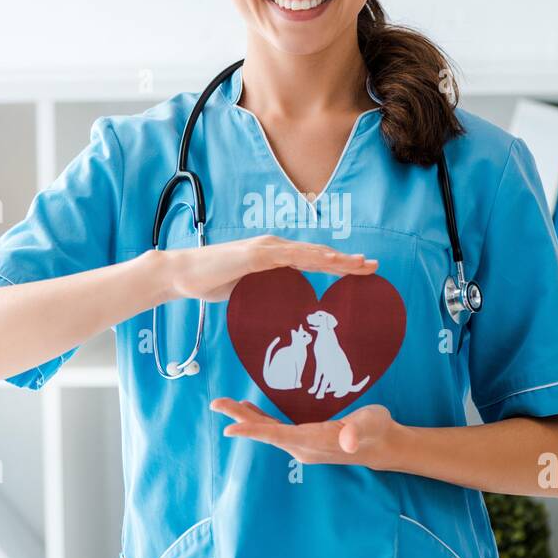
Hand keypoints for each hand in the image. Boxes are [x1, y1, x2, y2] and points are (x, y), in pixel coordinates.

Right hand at [165, 234, 377, 303]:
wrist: (184, 275)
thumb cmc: (213, 282)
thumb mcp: (248, 292)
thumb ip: (266, 294)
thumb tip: (282, 308)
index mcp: (274, 257)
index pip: (313, 261)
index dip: (338, 265)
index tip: (361, 271)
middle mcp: (274, 248)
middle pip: (318, 255)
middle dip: (346, 261)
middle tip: (373, 267)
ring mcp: (266, 249)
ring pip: (309, 253)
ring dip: (336, 258)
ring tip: (359, 265)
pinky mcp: (255, 254)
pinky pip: (288, 256)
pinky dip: (310, 256)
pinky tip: (327, 259)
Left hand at [209, 397, 397, 469]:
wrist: (382, 445)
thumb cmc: (376, 429)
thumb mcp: (371, 423)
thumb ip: (358, 430)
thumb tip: (348, 440)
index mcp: (315, 441)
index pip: (277, 436)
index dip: (253, 431)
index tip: (229, 428)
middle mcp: (303, 447)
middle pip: (266, 433)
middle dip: (241, 419)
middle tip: (217, 404)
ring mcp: (303, 445)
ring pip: (269, 431)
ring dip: (247, 419)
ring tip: (227, 405)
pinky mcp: (305, 441)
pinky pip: (276, 430)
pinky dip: (260, 421)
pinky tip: (251, 411)